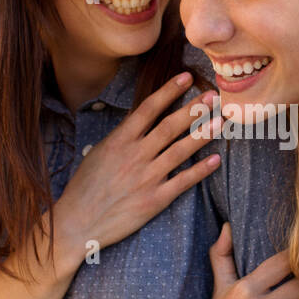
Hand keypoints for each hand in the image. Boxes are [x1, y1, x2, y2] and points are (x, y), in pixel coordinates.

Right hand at [51, 73, 222, 261]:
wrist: (77, 222)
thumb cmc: (85, 187)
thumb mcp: (99, 153)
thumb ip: (122, 135)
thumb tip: (140, 117)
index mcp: (119, 140)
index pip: (149, 108)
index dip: (169, 91)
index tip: (186, 77)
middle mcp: (136, 155)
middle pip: (170, 126)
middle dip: (194, 109)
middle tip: (214, 96)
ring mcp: (147, 177)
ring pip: (181, 150)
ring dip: (203, 134)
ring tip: (221, 121)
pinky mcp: (155, 200)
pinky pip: (183, 182)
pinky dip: (201, 171)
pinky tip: (216, 160)